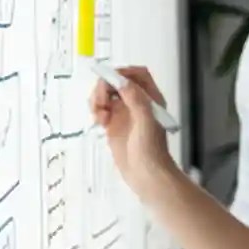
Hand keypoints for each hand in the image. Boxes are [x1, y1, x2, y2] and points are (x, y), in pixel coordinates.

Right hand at [89, 66, 175, 196]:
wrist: (146, 175)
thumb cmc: (151, 150)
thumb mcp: (146, 121)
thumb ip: (136, 99)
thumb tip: (122, 81)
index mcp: (150, 98)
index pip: (137, 74)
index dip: (123, 72)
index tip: (109, 78)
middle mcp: (137, 103)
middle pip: (116, 82)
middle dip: (105, 87)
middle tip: (100, 102)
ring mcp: (124, 113)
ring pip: (106, 95)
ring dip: (98, 99)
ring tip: (99, 115)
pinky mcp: (113, 125)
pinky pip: (100, 109)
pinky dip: (96, 111)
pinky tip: (99, 122)